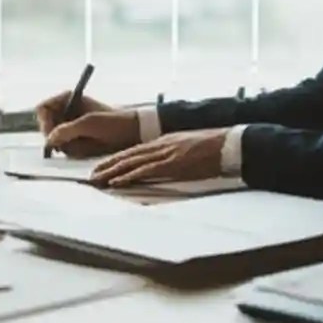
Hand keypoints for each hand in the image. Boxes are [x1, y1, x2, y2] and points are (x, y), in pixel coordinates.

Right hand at [38, 93, 139, 158]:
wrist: (135, 133)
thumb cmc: (114, 123)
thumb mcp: (89, 124)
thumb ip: (66, 130)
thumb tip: (48, 141)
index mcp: (68, 99)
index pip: (42, 109)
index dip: (44, 122)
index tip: (52, 133)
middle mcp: (67, 111)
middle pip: (45, 126)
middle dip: (55, 137)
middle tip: (65, 145)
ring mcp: (71, 126)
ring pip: (55, 140)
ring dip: (66, 145)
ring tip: (84, 144)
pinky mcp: (77, 139)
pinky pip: (66, 149)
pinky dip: (73, 151)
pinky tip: (87, 148)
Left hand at [89, 129, 227, 186]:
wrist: (230, 144)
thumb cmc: (216, 146)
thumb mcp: (191, 145)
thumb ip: (176, 152)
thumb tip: (168, 161)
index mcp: (167, 140)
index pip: (136, 150)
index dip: (118, 158)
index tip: (104, 165)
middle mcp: (162, 145)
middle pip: (129, 155)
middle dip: (108, 165)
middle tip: (92, 174)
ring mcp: (167, 154)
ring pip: (132, 162)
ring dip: (112, 171)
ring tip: (96, 179)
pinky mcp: (173, 164)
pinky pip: (145, 170)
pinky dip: (128, 176)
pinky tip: (116, 181)